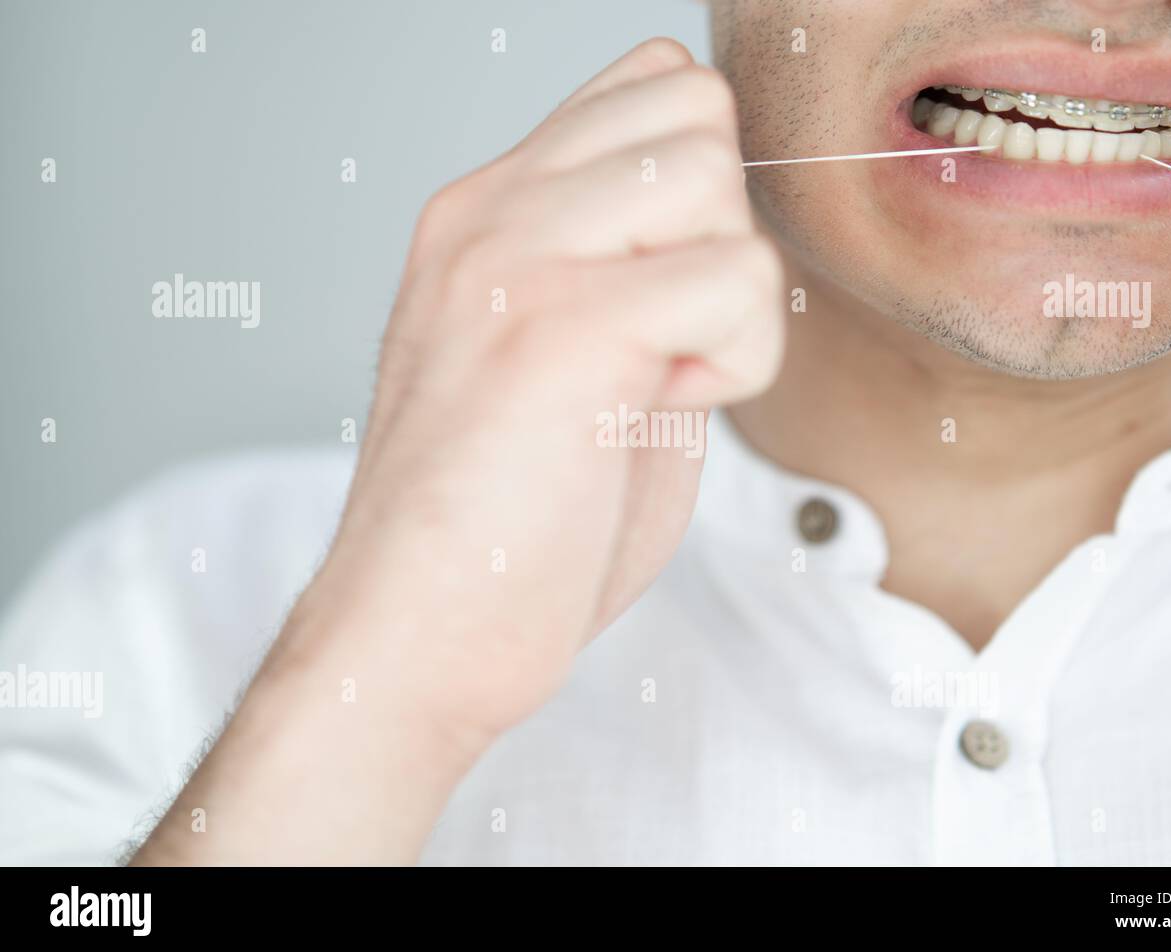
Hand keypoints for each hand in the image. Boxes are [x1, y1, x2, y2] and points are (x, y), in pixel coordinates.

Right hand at [132, 38, 784, 864]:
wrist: (419, 636)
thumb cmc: (501, 523)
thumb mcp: (552, 356)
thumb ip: (623, 267)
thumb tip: (723, 227)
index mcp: (485, 214)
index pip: (646, 84)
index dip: (699, 190)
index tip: (666, 299)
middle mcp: (490, 213)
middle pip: (694, 108)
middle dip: (718, 230)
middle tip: (664, 342)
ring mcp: (517, 259)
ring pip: (717, 174)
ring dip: (728, 296)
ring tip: (656, 380)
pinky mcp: (564, 328)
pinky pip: (739, 280)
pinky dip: (737, 364)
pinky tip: (659, 415)